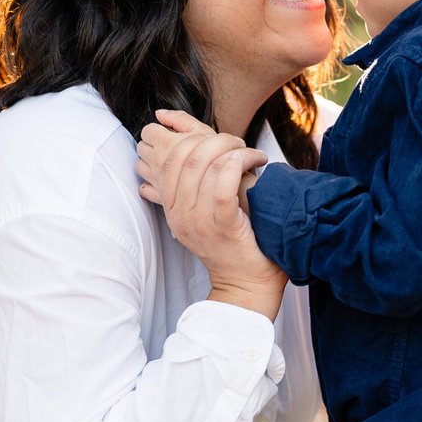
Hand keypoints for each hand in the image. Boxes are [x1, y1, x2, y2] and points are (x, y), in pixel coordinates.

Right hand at [135, 112, 284, 318]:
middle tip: (236, 141)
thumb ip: (192, 186)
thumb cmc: (234, 243)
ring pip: (204, 167)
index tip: (214, 136)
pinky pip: (222, 186)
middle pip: (184, 158)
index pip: (168, 159)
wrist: (247, 285)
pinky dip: (237, 164)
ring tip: (249, 151)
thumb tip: (183, 158)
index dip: (187, 136)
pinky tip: (252, 160)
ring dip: (231, 148)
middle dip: (212, 138)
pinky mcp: (223, 227)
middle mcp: (181, 215)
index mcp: (172, 210)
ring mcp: (200, 222)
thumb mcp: (203, 214)